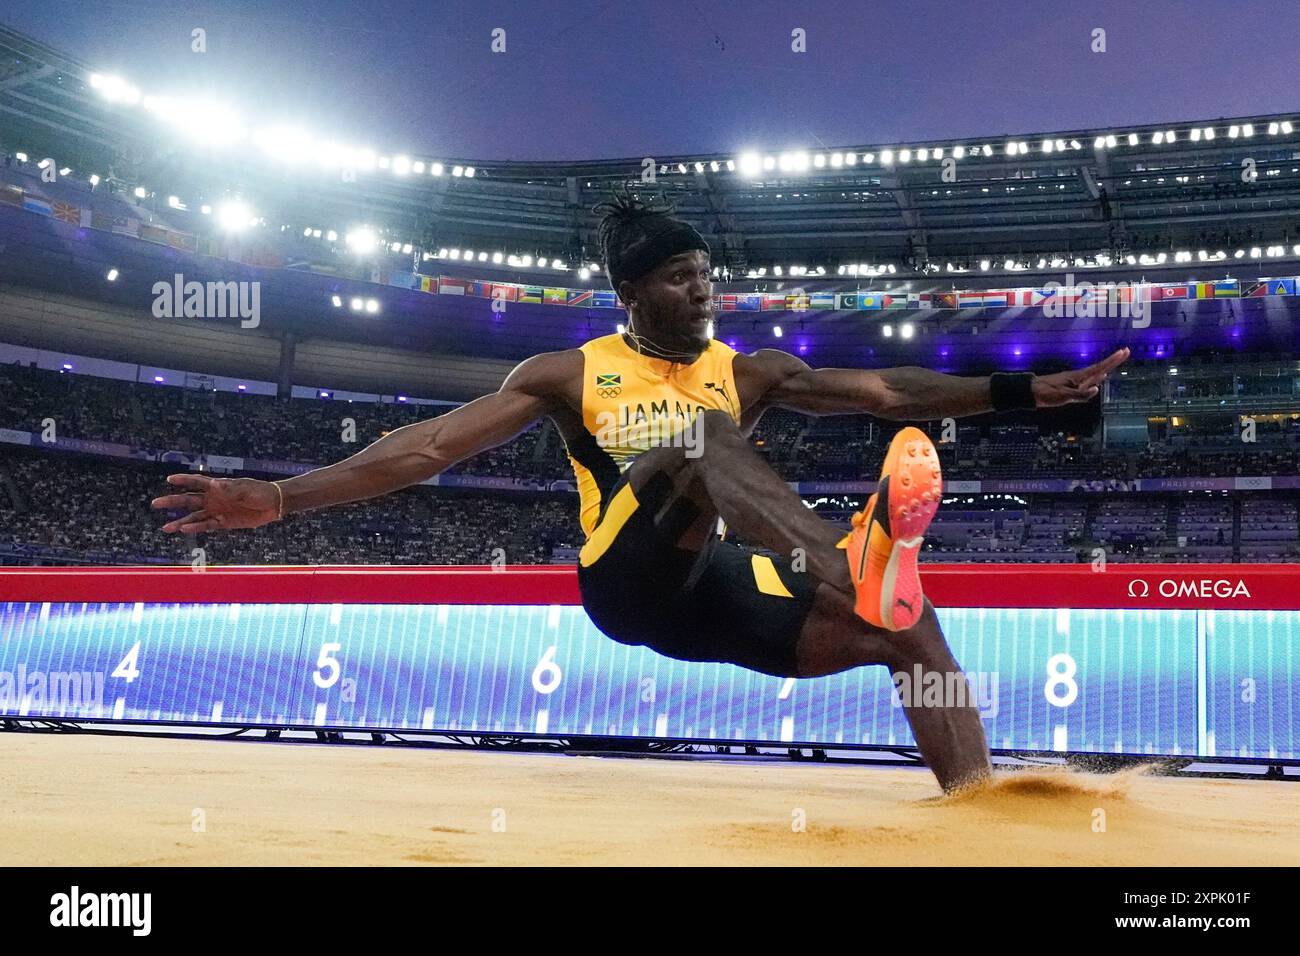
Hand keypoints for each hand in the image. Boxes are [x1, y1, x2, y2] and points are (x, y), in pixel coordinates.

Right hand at [151, 474, 281, 533]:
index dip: (183, 480)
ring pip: (194, 516)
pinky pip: (207, 525)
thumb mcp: (246, 489)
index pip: (196, 482)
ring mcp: (217, 511)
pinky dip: (196, 528)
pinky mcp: (224, 522)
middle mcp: (214, 498)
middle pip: (188, 499)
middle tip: (155, 503)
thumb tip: (214, 485)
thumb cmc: (260, 492)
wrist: (273, 504)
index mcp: (218, 486)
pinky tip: (184, 530)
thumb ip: (230, 489)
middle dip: (172, 501)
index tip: (169, 479)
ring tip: (165, 528)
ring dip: (180, 522)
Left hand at [1031, 347, 1129, 407]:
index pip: (1100, 367)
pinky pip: (1088, 382)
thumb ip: (1081, 394)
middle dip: (1113, 360)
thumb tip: (1097, 389)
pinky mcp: (1070, 386)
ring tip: (1117, 360)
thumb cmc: (1046, 394)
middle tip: (1126, 351)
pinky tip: (1099, 379)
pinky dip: (1097, 379)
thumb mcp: (1064, 396)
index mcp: (1078, 377)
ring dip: (1107, 368)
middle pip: (1100, 368)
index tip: (1124, 351)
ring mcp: (1075, 381)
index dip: (1112, 360)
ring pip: (1095, 374)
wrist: (1030, 392)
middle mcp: (1079, 377)